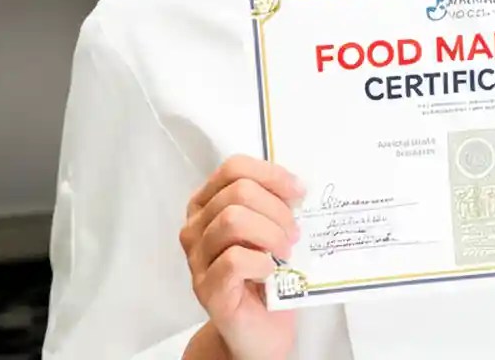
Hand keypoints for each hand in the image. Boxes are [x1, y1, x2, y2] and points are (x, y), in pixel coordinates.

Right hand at [180, 155, 304, 359]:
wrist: (260, 327)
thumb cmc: (267, 274)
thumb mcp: (270, 229)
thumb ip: (274, 204)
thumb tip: (298, 186)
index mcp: (208, 204)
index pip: (234, 168)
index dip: (270, 174)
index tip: (298, 192)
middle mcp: (196, 227)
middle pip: (238, 193)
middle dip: (276, 209)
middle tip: (294, 232)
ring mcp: (197, 259)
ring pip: (233, 221)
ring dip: (271, 233)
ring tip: (286, 250)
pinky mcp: (207, 288)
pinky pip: (234, 259)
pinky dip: (260, 261)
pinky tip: (270, 270)